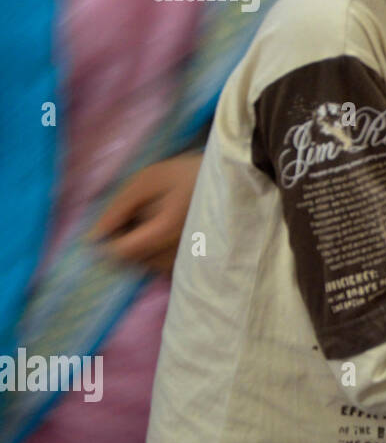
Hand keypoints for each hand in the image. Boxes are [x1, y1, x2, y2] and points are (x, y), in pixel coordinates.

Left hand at [90, 152, 203, 274]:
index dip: (109, 241)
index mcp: (164, 232)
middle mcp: (179, 254)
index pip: (121, 253)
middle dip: (127, 244)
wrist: (235, 179)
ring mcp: (192, 262)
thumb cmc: (190, 174)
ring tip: (155, 224)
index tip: (114, 224)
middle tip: (136, 218)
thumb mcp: (149, 179)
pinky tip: (169, 236)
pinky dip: (161, 256)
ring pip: (152, 268)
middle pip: (135, 263)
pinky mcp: (200, 263)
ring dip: (144, 251)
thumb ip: (119, 207)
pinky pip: (169, 269)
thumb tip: (94, 235)